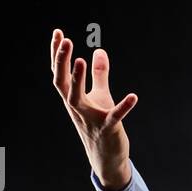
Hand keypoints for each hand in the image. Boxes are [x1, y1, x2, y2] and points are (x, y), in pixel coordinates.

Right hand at [51, 29, 136, 190]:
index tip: (57, 32)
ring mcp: (90, 120)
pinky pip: (114, 117)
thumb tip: (100, 50)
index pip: (60, 73)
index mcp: (72, 98)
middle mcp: (76, 109)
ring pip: (77, 100)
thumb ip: (99, 74)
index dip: (57, 54)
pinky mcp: (107, 130)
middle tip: (65, 39)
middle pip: (62, 83)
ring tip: (79, 59)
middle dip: (62, 62)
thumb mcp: (100, 96)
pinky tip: (134, 96)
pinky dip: (124, 108)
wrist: (106, 158)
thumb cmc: (100, 124)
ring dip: (77, 80)